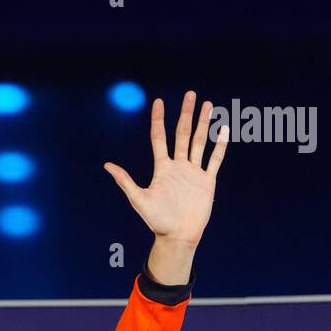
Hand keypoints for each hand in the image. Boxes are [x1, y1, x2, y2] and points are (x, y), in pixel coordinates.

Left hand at [104, 90, 226, 252]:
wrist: (178, 237)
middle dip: (187, 114)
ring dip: (204, 123)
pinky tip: (223, 129)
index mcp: (163, 168)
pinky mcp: (207, 182)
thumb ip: (125, 181)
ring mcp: (193, 173)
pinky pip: (214, 160)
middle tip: (190, 94)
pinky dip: (219, 146)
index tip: (159, 101)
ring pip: (200, 142)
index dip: (159, 120)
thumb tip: (107, 165)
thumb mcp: (139, 199)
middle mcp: (178, 167)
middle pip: (183, 134)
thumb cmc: (157, 221)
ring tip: (208, 104)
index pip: (160, 138)